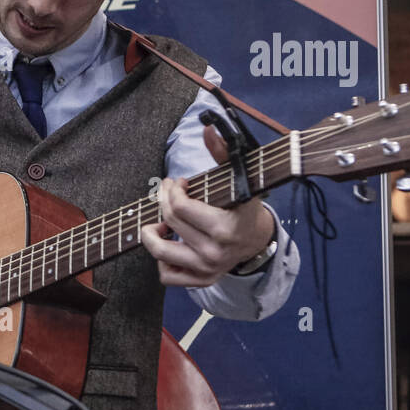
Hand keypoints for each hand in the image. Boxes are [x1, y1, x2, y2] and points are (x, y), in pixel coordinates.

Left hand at [139, 125, 275, 286]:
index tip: (178, 183)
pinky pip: (167, 275)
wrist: (257, 240)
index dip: (172, 189)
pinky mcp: (200, 280)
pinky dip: (162, 260)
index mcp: (224, 228)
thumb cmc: (243, 205)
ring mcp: (207, 269)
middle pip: (169, 221)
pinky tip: (170, 244)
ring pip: (160, 251)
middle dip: (163, 201)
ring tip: (159, 223)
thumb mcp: (239, 178)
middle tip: (169, 193)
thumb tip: (207, 129)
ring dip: (152, 233)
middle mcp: (215, 252)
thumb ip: (224, 153)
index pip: (179, 207)